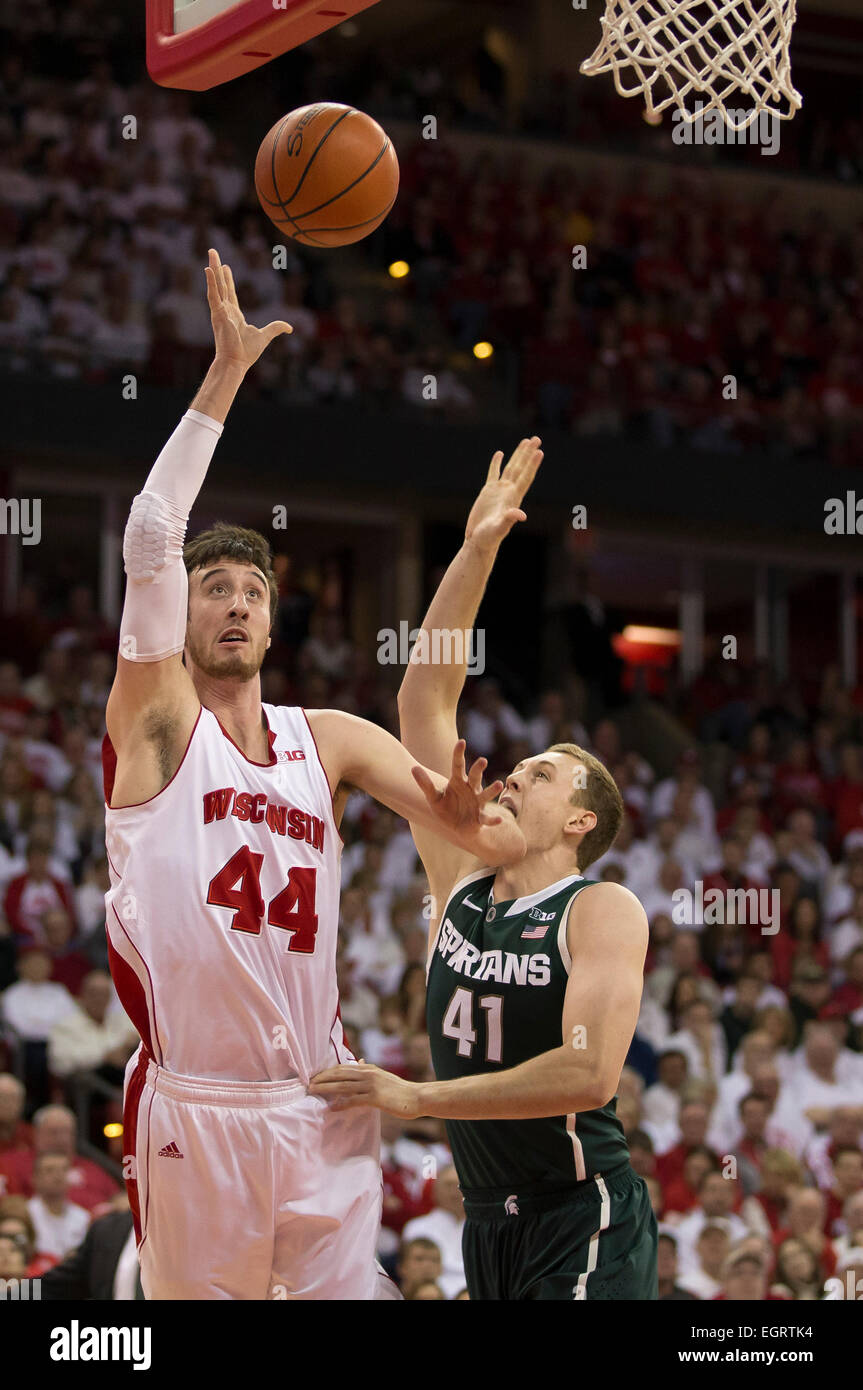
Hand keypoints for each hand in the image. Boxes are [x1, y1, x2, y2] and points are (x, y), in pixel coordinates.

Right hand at [204, 247, 291, 367]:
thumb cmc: (247, 352)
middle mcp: (225, 310)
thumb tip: (290, 328)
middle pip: (221, 284)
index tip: (225, 267)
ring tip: (211, 253)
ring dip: (212, 269)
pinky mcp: (217, 314)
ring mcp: (220, 311)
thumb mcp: (266, 336)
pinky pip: (213, 295)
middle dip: (217, 268)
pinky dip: (211, 282)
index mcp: (234, 314)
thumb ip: (276, 328)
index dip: (228, 279)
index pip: (230, 292)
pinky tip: (207, 269)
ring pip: (216, 285)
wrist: (236, 362)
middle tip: (213, 252)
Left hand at [309, 1061, 421, 1117]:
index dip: (328, 1072)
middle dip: (323, 1078)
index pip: (343, 1068)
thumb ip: (368, 1070)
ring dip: (327, 1088)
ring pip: (344, 1086)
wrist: (416, 1097)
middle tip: (309, 1083)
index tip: (315, 1076)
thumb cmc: (399, 1089)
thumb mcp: (382, 1076)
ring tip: (314, 1091)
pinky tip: (332, 1107)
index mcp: (368, 1069)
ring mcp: (371, 1085)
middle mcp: (368, 1074)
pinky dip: (342, 1103)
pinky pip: (354, 1101)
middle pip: (340, 1074)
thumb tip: (357, 1061)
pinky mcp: (375, 1098)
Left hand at [412, 740, 503, 837]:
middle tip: (482, 760)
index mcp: (458, 782)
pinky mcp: (480, 818)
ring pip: (485, 795)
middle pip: (475, 776)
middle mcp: (470, 789)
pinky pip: (487, 818)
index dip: (459, 754)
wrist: (455, 827)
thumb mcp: (433, 797)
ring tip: (499, 784)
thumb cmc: (446, 808)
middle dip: (479, 769)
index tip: (461, 742)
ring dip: (492, 790)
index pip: (458, 765)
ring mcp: (477, 803)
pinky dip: (493, 819)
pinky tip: (499, 819)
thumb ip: (425, 784)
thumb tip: (413, 768)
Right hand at [464, 436, 542, 553]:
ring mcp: (499, 491)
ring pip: (510, 468)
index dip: (532, 465)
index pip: (525, 477)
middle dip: (528, 454)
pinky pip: (493, 473)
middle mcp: (509, 492)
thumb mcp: (499, 528)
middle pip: (521, 468)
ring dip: (518, 455)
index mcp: (513, 498)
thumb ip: (509, 520)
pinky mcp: (487, 492)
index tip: (539, 451)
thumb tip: (521, 515)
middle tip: (536, 438)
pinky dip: (496, 463)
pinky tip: (500, 453)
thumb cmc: (490, 538)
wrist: (479, 541)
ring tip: (525, 441)